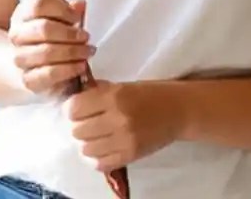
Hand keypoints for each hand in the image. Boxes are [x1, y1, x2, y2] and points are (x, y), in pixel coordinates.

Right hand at [7, 0, 94, 97]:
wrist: (35, 67)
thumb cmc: (51, 38)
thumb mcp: (59, 20)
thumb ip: (69, 12)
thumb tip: (80, 4)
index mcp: (23, 14)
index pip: (39, 4)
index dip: (62, 9)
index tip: (77, 16)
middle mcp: (17, 35)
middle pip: (44, 29)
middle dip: (70, 33)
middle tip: (86, 37)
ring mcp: (20, 58)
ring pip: (47, 52)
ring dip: (73, 51)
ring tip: (87, 52)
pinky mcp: (28, 80)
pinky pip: (49, 74)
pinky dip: (69, 69)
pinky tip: (81, 66)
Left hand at [64, 81, 180, 171]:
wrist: (178, 110)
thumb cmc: (149, 94)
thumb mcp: (122, 86)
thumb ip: (98, 94)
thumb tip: (73, 102)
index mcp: (113, 96)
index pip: (74, 108)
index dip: (71, 109)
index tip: (77, 109)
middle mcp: (117, 118)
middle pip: (77, 130)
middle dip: (79, 126)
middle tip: (87, 123)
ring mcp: (124, 139)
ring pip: (86, 149)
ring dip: (87, 143)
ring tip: (96, 137)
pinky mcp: (131, 155)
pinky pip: (101, 163)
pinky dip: (98, 158)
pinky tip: (103, 148)